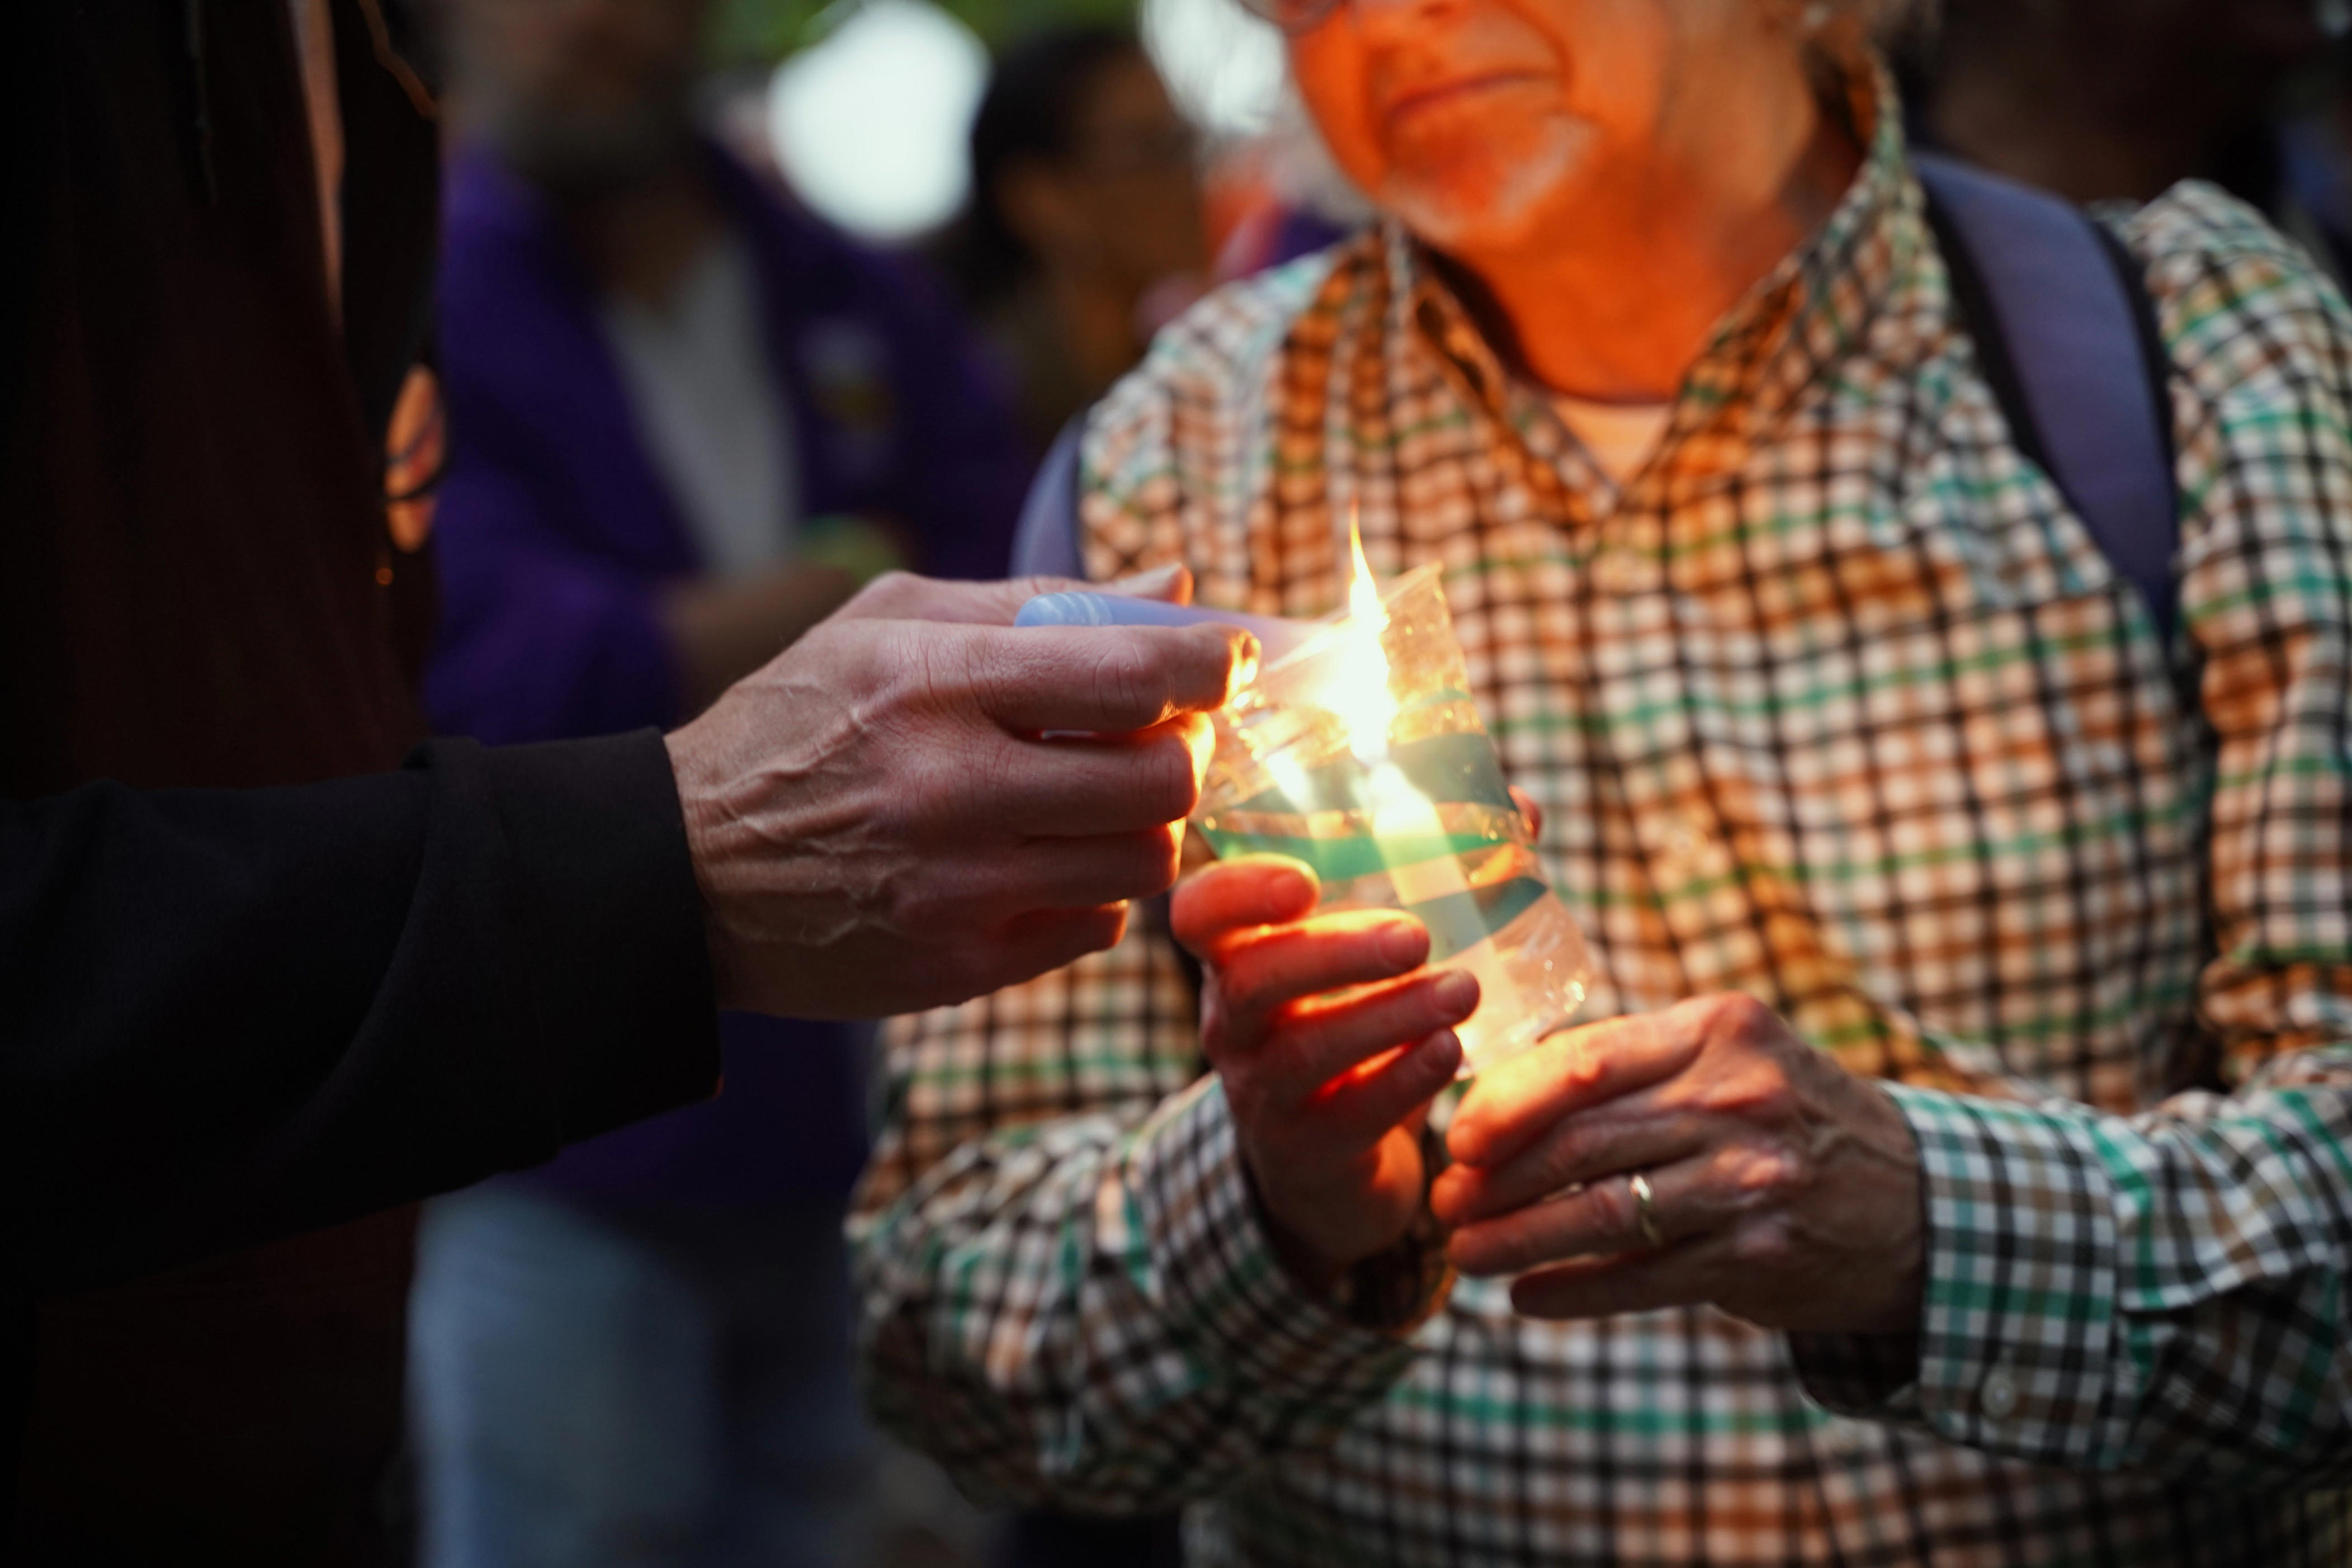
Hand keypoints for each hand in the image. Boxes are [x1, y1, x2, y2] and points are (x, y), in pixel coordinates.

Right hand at [665, 569, 1253, 1017]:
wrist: (680, 870)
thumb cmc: (794, 724)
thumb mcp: (887, 623)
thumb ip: (1037, 601)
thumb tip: (1175, 589)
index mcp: (936, 684)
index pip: (1131, 674)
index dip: (1206, 666)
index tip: (1223, 662)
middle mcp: (952, 789)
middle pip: (1161, 779)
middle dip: (1184, 752)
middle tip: (1157, 739)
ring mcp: (958, 890)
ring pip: (1144, 862)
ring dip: (1146, 826)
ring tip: (1097, 801)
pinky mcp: (957, 968)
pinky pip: (1096, 930)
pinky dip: (1095, 893)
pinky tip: (1044, 862)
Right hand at [1172, 857, 1478, 1294]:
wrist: (1331, 1171)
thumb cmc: (1351, 1029)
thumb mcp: (1367, 962)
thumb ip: (1434, 883)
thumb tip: (1524, 809)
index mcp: (1238, 956)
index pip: (1201, 912)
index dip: (1239, 891)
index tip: (1304, 879)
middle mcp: (1233, 1020)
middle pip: (1252, 978)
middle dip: (1333, 952)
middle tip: (1415, 936)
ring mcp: (1261, 1091)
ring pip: (1302, 1049)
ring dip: (1386, 1015)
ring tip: (1463, 990)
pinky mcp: (1305, 1151)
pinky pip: (1348, 1115)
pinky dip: (1401, 1080)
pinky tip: (1449, 1052)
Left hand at [1430, 994, 1923, 1334]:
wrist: (1916, 1201)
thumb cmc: (1786, 1116)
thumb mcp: (1727, 1058)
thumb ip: (1630, 1067)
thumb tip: (1495, 1098)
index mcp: (1717, 1032)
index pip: (1583, 1061)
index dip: (1505, 1104)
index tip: (1457, 1136)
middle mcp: (1737, 1100)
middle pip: (1580, 1142)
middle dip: (1495, 1179)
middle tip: (1446, 1201)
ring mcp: (1751, 1181)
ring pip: (1600, 1214)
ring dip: (1517, 1240)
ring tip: (1466, 1254)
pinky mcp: (1758, 1257)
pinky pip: (1640, 1279)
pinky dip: (1573, 1293)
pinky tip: (1529, 1299)